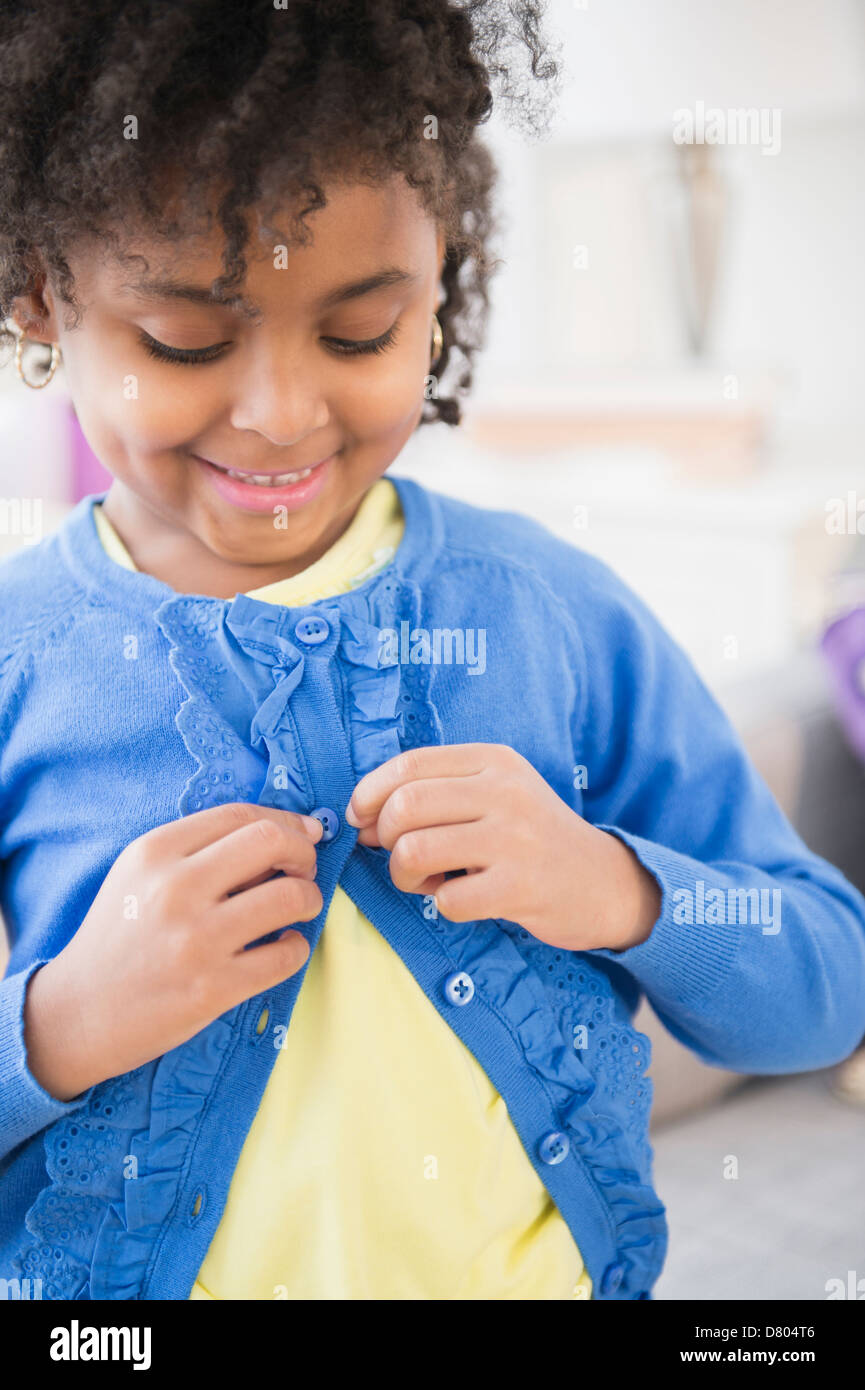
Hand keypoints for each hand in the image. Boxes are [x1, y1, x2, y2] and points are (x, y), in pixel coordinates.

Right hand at [23, 803, 323, 1100]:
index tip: (303, 833)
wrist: (79, 1011)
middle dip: (303, 852)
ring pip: (290, 897)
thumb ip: (200, 849)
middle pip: (271, 842)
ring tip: (301, 907)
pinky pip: (286, 955)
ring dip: (310, 898)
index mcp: (155, 852)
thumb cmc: (120, 935)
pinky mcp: (213, 988)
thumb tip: (286, 832)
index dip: (285, 820)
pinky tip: (283, 946)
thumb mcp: (141, 874)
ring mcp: (195, 940)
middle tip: (305, 869)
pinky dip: (297, 946)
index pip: (240, 815)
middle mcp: (175, 889)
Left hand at [345, 743, 660, 952]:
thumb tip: (361, 817)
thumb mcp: (494, 794)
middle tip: (399, 855)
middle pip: (405, 806)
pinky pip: (447, 899)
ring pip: (415, 851)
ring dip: (405, 875)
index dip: (369, 794)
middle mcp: (505, 792)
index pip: (408, 765)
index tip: (361, 820)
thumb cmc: (529, 838)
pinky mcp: (520, 887)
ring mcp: (514, 839)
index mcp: (493, 761)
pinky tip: (463, 898)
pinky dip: (441, 905)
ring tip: (427, 880)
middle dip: (384, 837)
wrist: (602, 881)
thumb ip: (434, 792)